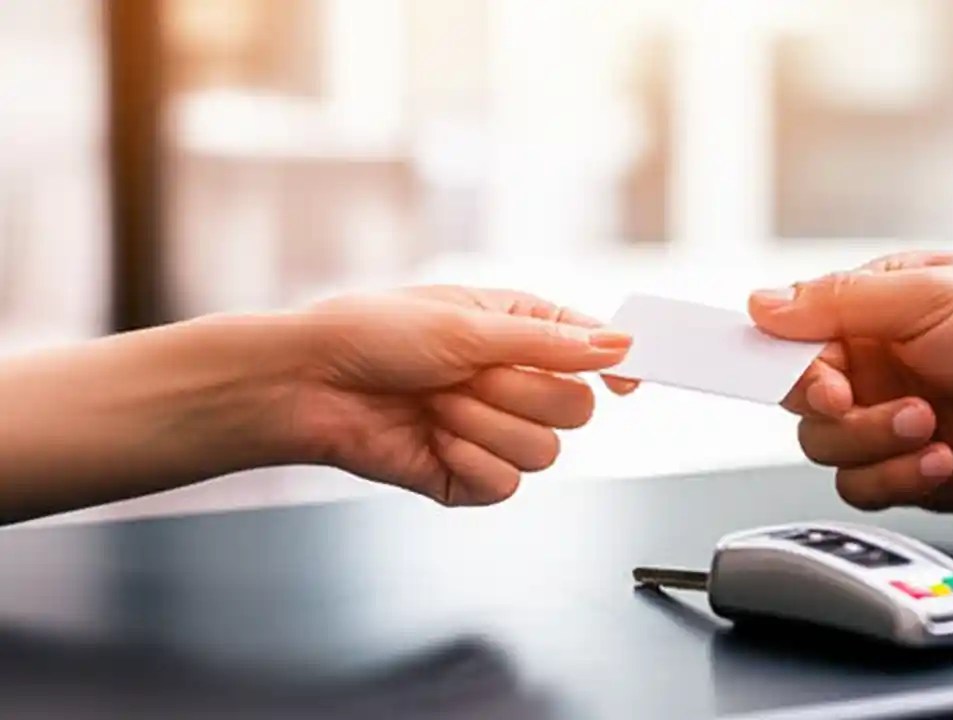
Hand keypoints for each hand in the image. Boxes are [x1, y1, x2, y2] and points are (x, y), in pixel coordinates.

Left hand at [284, 286, 635, 505]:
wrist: (309, 385)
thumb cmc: (373, 335)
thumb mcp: (467, 325)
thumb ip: (551, 344)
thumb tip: (621, 345)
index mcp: (521, 330)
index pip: (594, 352)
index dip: (616, 367)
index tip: (626, 382)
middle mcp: (514, 381)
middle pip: (576, 408)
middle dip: (520, 393)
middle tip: (467, 376)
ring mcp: (494, 431)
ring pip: (547, 451)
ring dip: (485, 425)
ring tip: (437, 405)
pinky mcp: (470, 476)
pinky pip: (508, 484)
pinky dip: (470, 460)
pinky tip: (433, 439)